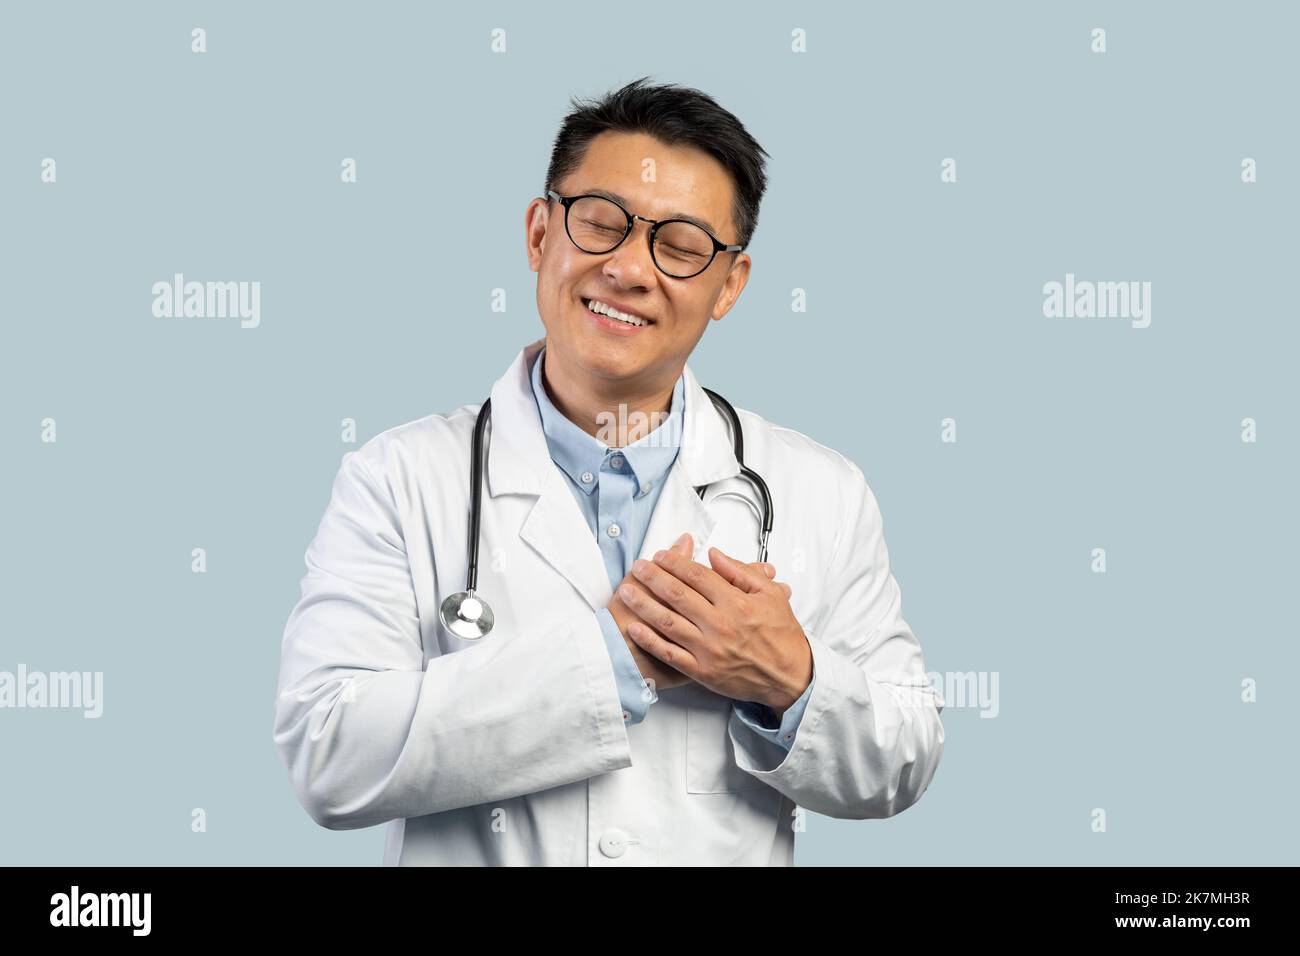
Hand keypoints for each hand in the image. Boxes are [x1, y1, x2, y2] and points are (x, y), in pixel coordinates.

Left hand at [620, 534, 810, 713]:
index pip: (697, 575)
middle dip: (653, 577)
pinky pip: (670, 654)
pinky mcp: (702, 672)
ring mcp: (709, 650)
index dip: (675, 562)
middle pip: (677, 595)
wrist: (789, 676)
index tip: (660, 555)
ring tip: (627, 591)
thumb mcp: (770, 595)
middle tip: (637, 566)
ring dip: (643, 605)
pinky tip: (634, 628)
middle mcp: (720, 624)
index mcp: (736, 603)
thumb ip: (741, 572)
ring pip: (668, 622)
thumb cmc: (781, 634)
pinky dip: (650, 641)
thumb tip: (714, 554)